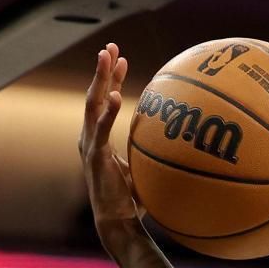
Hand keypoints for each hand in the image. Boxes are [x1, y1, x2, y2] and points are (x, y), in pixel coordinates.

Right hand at [80, 42, 143, 248]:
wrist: (117, 221)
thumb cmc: (131, 198)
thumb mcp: (144, 166)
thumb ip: (152, 149)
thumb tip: (179, 140)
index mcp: (98, 137)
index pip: (103, 100)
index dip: (111, 78)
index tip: (122, 58)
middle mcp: (89, 136)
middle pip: (93, 95)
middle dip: (101, 69)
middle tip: (110, 47)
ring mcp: (89, 145)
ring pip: (91, 104)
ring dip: (99, 78)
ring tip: (106, 57)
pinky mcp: (95, 156)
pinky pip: (101, 128)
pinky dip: (107, 110)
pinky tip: (114, 93)